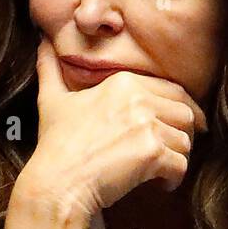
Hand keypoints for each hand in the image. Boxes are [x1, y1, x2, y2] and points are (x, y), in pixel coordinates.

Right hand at [21, 33, 207, 219]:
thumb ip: (50, 68)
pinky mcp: (153, 154)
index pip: (171, 90)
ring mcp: (148, 126)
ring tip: (161, 170)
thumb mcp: (51, 100)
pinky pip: (181, 165)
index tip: (174, 126)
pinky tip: (160, 185)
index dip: (177, 110)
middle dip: (181, 133)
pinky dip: (174, 179)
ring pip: (185, 141)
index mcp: (123, 83)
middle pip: (185, 113)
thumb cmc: (55, 145)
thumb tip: (42, 43)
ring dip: (176, 157)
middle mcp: (139, 99)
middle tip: (170, 150)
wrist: (57, 182)